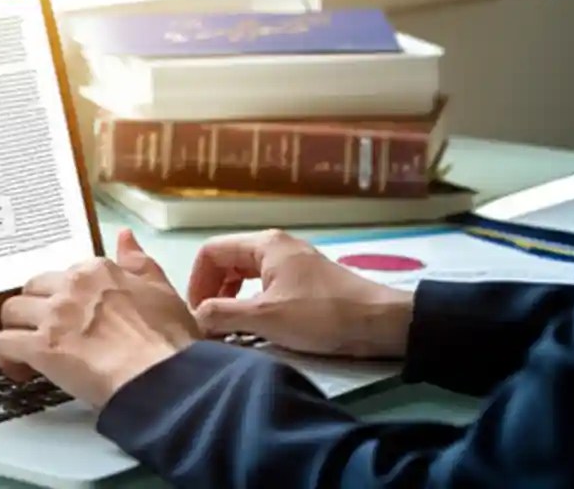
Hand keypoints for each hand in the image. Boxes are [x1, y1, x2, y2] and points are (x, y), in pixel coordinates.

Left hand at [0, 229, 200, 407]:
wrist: (161, 376)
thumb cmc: (169, 340)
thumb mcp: (162, 290)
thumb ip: (139, 262)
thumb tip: (125, 236)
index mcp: (98, 270)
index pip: (64, 275)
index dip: (63, 298)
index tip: (70, 317)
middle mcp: (71, 286)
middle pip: (31, 289)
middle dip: (33, 310)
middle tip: (44, 333)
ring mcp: (54, 316)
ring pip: (11, 312)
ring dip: (16, 331)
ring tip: (27, 353)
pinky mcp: (41, 347)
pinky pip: (5, 343)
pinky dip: (7, 358)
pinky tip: (20, 370)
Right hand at [188, 229, 413, 358]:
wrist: (379, 323)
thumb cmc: (320, 315)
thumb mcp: (265, 318)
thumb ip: (222, 314)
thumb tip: (194, 317)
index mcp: (264, 244)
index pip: (210, 252)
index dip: (197, 282)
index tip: (197, 314)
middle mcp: (276, 246)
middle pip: (227, 261)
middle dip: (212, 291)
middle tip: (209, 324)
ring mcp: (293, 262)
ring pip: (246, 276)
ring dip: (231, 300)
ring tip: (229, 328)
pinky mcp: (305, 282)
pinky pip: (264, 287)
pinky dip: (252, 304)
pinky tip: (256, 327)